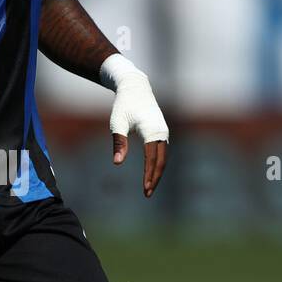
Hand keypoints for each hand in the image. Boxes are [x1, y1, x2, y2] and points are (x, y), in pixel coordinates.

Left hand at [100, 54, 168, 198]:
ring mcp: (163, 132)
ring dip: (157, 172)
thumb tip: (117, 163)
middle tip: (147, 194)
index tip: (145, 189)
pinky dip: (158, 164)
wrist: (135, 88)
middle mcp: (161, 132)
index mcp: (151, 130)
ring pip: (163, 157)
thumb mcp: (117, 123)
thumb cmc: (124, 105)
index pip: (152, 158)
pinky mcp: (161, 132)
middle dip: (155, 178)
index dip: (149, 174)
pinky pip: (162, 151)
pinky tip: (151, 173)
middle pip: (162, 161)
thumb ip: (119, 143)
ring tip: (148, 187)